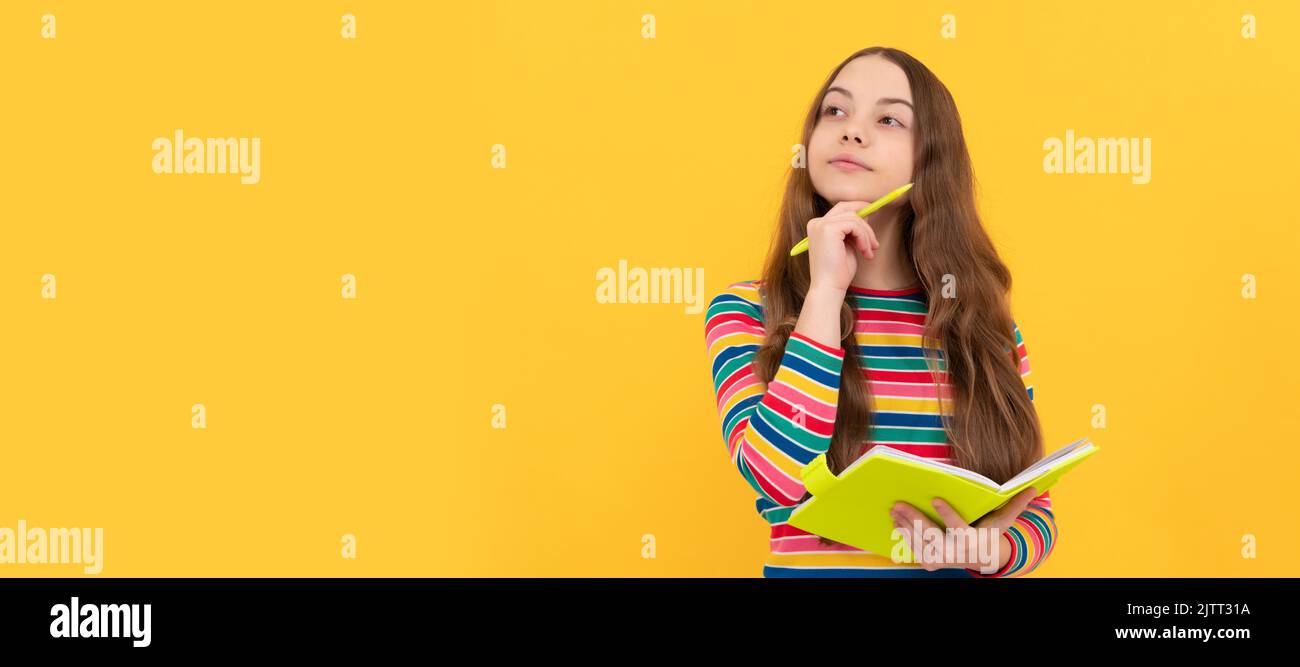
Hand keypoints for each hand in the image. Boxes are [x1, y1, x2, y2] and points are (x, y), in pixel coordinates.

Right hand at [804, 200, 879, 293]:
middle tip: (875, 234)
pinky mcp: (828, 229)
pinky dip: (864, 238)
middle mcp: (816, 223)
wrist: (829, 288)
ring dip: (867, 234)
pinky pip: (855, 225)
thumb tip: (866, 214)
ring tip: (869, 251)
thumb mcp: (848, 246)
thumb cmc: (838, 272)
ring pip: (854, 217)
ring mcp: (821, 225)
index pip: (840, 209)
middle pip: (846, 207)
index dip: (858, 209)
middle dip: (865, 217)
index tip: (872, 216)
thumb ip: (853, 230)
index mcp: (818, 227)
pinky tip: (865, 253)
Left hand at [889, 486, 1039, 573]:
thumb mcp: (1003, 521)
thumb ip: (1016, 505)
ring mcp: (942, 560)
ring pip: (919, 543)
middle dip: (914, 519)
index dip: (946, 514)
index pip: (958, 527)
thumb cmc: (990, 534)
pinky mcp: (931, 564)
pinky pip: (915, 551)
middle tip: (899, 504)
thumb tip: (1034, 488)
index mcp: (971, 540)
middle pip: (931, 536)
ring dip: (904, 526)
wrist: (983, 559)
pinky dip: (904, 537)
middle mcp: (955, 553)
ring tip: (895, 510)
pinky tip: (897, 523)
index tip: (935, 499)